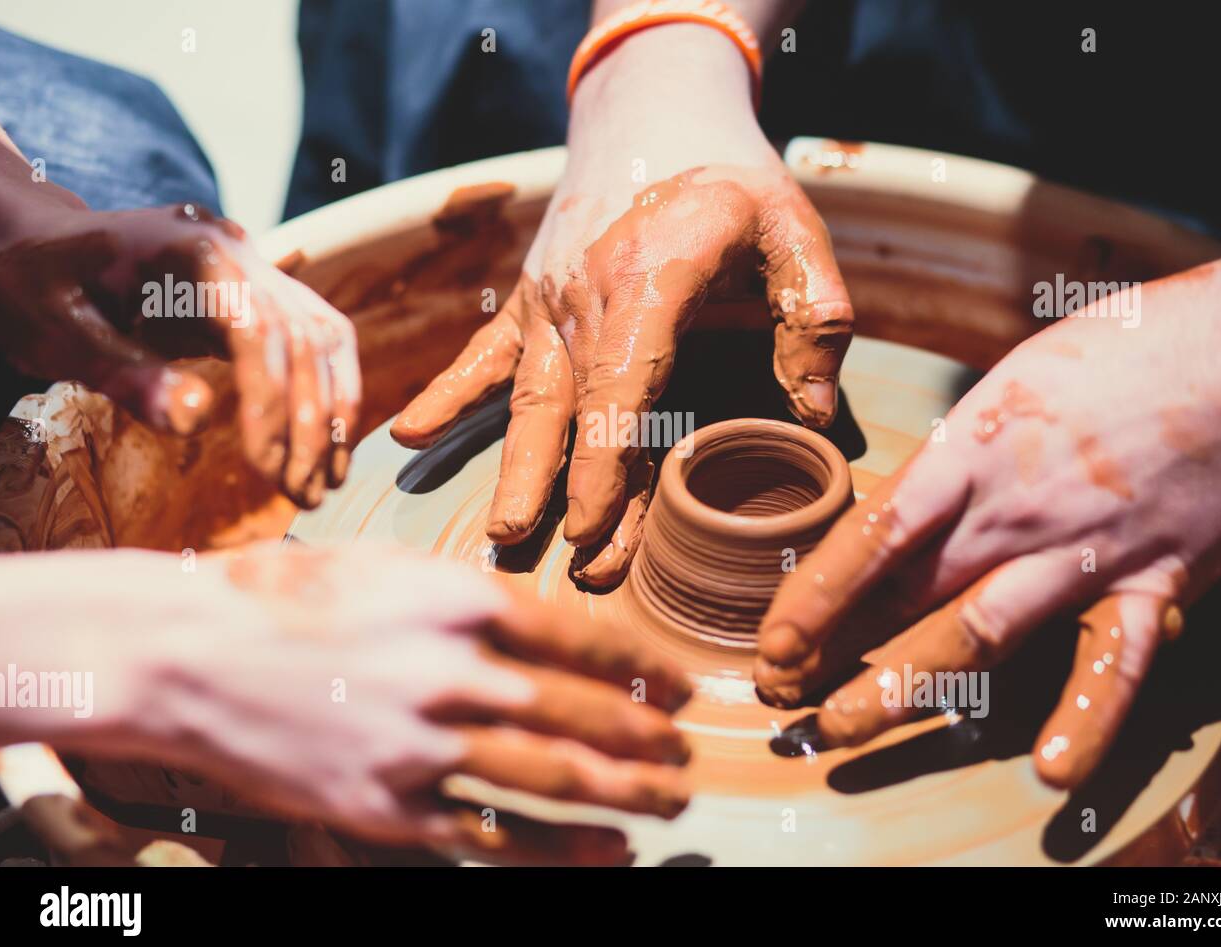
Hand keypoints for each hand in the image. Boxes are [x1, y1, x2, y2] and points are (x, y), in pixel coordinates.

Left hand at [0, 180, 358, 507]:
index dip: (270, 400)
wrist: (40, 250)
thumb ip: (127, 374)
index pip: (257, 326)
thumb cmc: (38, 290)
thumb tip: (195, 421)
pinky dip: (331, 394)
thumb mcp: (60, 334)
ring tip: (322, 483)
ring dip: (332, 414)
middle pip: (304, 336)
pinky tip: (325, 448)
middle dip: (309, 421)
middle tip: (302, 493)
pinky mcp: (264, 294)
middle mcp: (237, 249)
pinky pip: (319, 341)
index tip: (264, 466)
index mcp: (189, 248)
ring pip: (326, 338)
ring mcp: (256, 267)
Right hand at [6, 543, 690, 864]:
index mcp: (458, 599)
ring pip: (550, 775)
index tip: (682, 687)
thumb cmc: (286, 594)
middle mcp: (451, 671)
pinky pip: (489, 834)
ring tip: (672, 800)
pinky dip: (557, 849)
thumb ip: (469, 595)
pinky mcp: (384, 805)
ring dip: (625, 792)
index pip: (584, 638)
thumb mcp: (388, 565)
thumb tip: (543, 623)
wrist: (184, 653)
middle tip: (688, 751)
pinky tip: (607, 851)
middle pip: (581, 711)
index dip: (645, 667)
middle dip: (649, 737)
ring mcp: (419, 744)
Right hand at [391, 23, 852, 586]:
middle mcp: (584, 297)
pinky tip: (408, 436)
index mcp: (647, 281)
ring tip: (502, 535)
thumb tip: (812, 413)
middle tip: (552, 561)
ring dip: (515, 468)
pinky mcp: (529, 298)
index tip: (590, 534)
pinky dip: (447, 395)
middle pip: (567, 411)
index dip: (602, 466)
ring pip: (527, 398)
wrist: (655, 110)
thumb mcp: (793, 229)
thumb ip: (813, 316)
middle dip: (559, 491)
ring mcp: (547, 300)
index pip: (620, 391)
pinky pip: (483, 354)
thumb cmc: (730, 179)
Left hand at [755, 244, 1220, 788]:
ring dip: (904, 689)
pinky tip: (1050, 769)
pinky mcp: (1156, 579)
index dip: (814, 597)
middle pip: (905, 595)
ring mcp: (1087, 549)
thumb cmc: (1123, 350)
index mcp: (975, 448)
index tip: (770, 643)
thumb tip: (902, 515)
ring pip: (978, 634)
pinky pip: (1114, 662)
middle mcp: (1018, 508)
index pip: (872, 535)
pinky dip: (1085, 717)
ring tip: (842, 729)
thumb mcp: (1013, 382)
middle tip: (780, 696)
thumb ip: (958, 457)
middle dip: (833, 651)